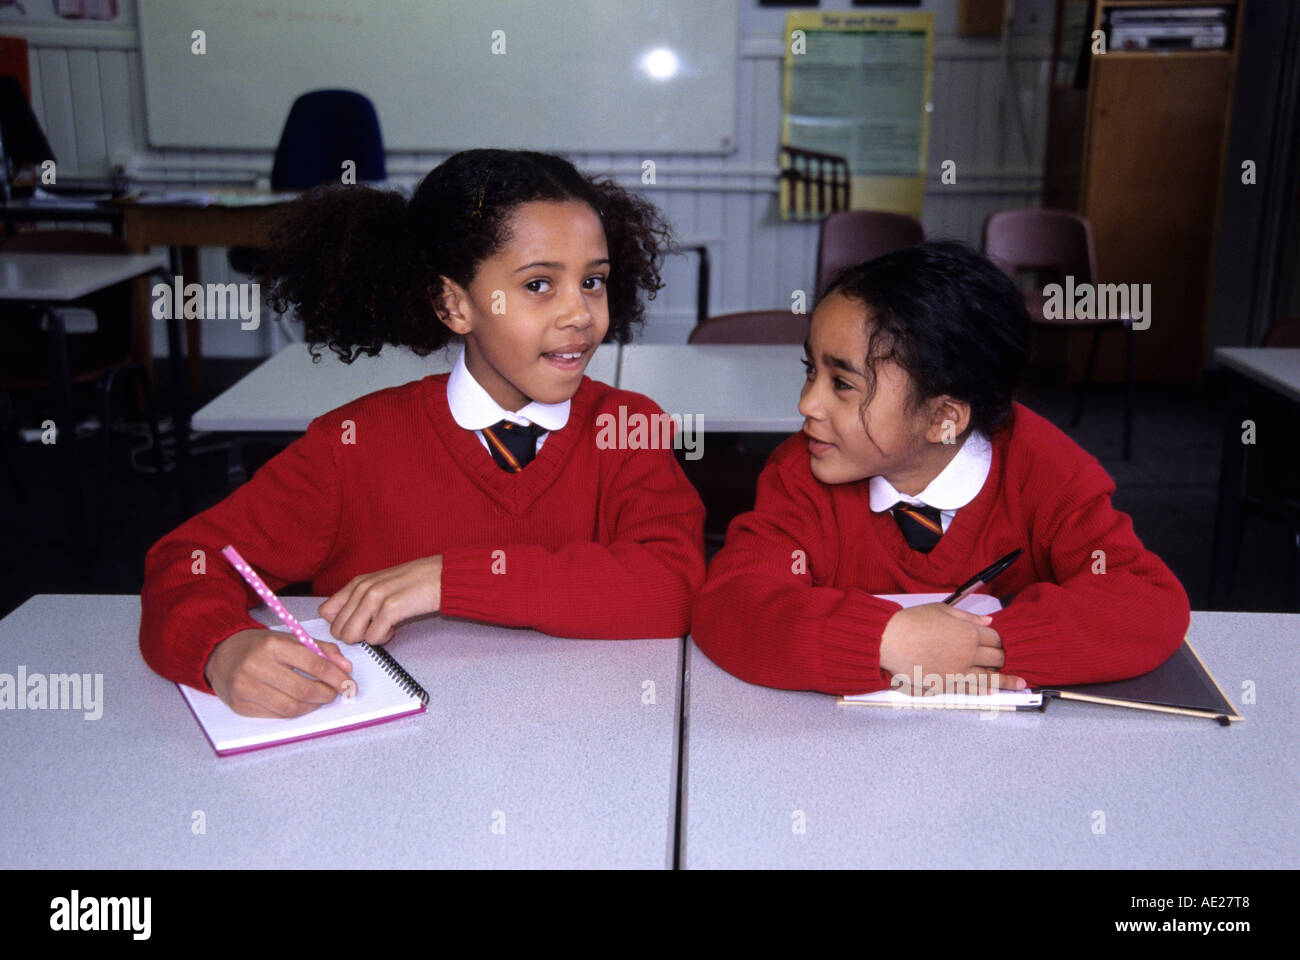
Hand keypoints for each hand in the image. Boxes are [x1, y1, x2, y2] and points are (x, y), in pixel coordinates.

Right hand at [204, 628, 354, 717]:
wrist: (220, 653)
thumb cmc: (259, 646)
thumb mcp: (290, 638)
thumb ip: (321, 650)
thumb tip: (346, 668)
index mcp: (272, 644)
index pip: (313, 664)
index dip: (336, 677)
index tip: (348, 683)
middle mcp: (256, 666)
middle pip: (303, 690)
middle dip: (326, 694)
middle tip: (335, 692)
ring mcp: (245, 688)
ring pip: (290, 708)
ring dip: (312, 706)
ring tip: (319, 698)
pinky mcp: (240, 705)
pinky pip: (276, 715)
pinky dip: (294, 712)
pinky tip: (299, 703)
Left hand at [317, 555, 442, 645]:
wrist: (443, 576)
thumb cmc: (415, 582)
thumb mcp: (380, 585)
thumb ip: (359, 599)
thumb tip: (339, 619)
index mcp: (358, 583)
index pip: (326, 612)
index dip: (339, 625)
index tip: (356, 626)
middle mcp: (363, 588)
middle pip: (337, 629)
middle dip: (355, 635)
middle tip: (374, 628)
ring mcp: (376, 597)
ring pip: (350, 635)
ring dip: (368, 638)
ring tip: (384, 628)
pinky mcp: (391, 608)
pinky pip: (372, 637)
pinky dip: (383, 639)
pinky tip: (394, 628)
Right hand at [879, 602, 1024, 693]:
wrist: (890, 641)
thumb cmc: (911, 623)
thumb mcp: (942, 609)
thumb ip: (967, 616)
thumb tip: (987, 621)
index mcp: (968, 632)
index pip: (994, 637)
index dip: (999, 640)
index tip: (1000, 642)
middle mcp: (968, 653)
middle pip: (996, 658)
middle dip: (1003, 658)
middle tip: (1008, 660)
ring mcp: (958, 671)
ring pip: (989, 678)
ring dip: (1006, 680)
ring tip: (1018, 684)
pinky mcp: (946, 684)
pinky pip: (970, 688)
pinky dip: (983, 690)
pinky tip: (991, 691)